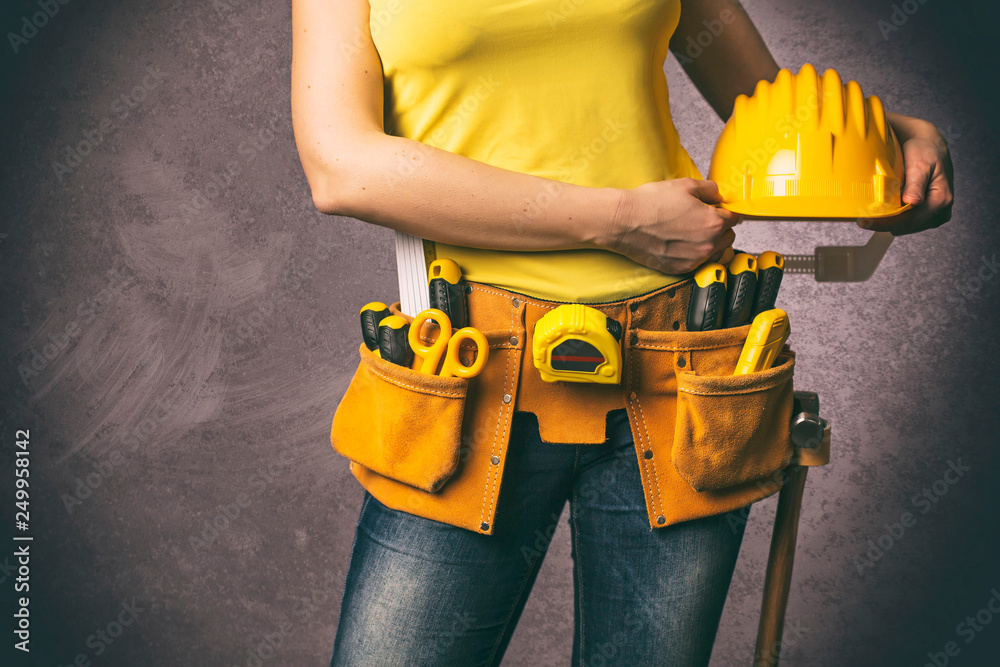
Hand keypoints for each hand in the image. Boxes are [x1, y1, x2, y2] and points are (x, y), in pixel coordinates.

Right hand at [606, 178, 741, 274]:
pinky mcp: (680, 269)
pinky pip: (697, 262)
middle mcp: (708, 245)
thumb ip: (709, 189)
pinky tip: (680, 242)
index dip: (726, 211)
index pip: (734, 218)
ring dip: (710, 243)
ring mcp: (694, 260)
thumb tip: (717, 194)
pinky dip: (693, 254)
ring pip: (715, 252)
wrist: (624, 222)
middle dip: (720, 228)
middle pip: (728, 237)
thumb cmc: (651, 203)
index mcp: (713, 222)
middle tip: (703, 219)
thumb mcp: (684, 185)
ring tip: (691, 232)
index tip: (718, 210)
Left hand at [860, 114, 953, 235]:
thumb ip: (916, 184)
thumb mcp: (920, 164)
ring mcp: (933, 215)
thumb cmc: (925, 151)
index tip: (865, 221)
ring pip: (904, 226)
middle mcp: (941, 211)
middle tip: (863, 215)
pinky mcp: (925, 215)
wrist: (928, 146)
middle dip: (886, 221)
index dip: (886, 222)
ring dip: (889, 219)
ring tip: (875, 208)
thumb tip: (913, 202)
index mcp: (941, 199)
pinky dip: (893, 216)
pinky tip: (884, 207)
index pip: (910, 220)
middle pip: (906, 226)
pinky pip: (905, 222)